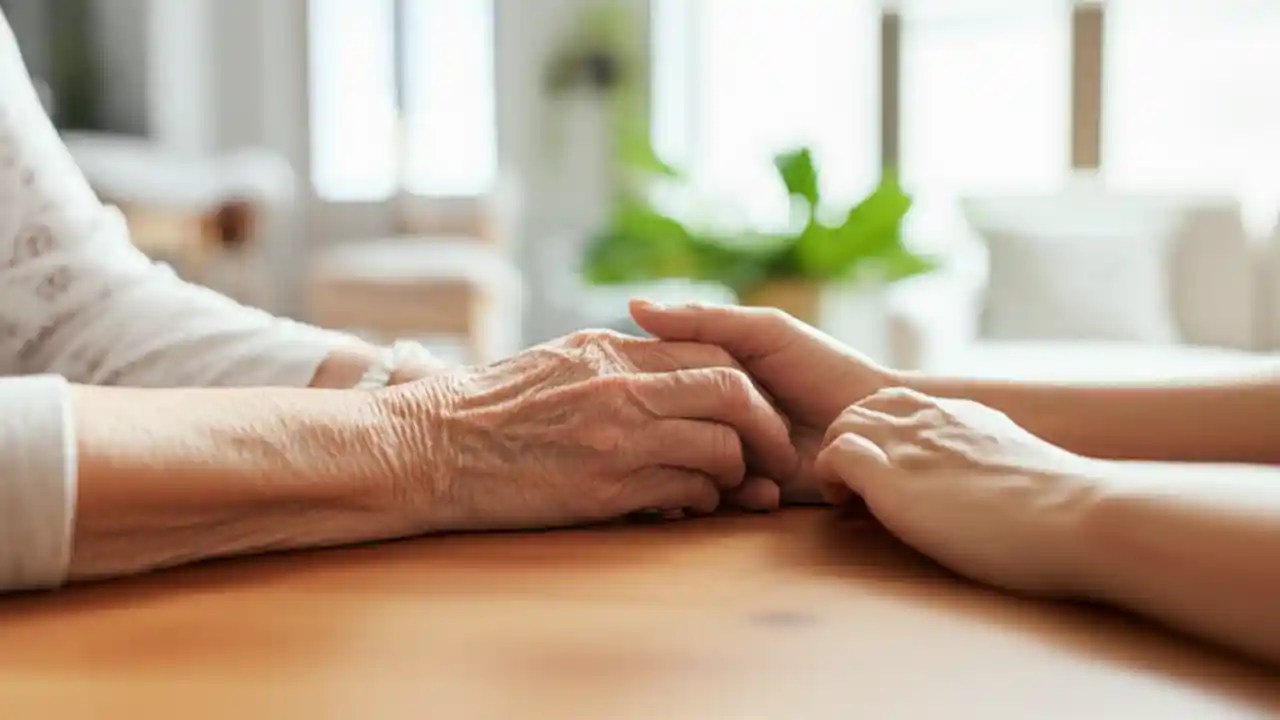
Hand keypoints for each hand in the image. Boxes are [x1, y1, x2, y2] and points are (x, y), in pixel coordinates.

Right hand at [379, 329, 798, 530]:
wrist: (432, 447)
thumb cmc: (490, 407)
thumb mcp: (560, 360)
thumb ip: (618, 360)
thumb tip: (668, 369)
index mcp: (611, 348)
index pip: (712, 350)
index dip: (748, 382)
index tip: (756, 408)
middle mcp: (621, 385)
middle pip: (731, 393)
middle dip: (764, 427)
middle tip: (772, 454)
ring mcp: (616, 436)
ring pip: (719, 448)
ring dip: (734, 471)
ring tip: (728, 485)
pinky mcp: (605, 487)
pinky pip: (685, 491)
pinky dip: (700, 499)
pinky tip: (688, 503)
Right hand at [630, 300, 896, 500]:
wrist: (875, 421)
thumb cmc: (825, 366)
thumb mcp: (764, 332)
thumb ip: (703, 321)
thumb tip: (634, 307)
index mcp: (711, 372)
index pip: (662, 380)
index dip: (648, 386)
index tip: (631, 395)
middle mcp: (715, 414)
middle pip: (672, 426)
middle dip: (673, 434)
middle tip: (670, 437)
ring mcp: (730, 453)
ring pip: (689, 465)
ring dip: (701, 469)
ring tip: (723, 465)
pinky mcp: (749, 489)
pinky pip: (719, 498)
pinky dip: (724, 496)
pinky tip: (741, 491)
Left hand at [816, 387, 1102, 595]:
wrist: (1078, 517)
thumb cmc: (1063, 515)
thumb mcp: (1020, 472)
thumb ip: (993, 467)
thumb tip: (997, 490)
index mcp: (965, 416)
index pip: (900, 402)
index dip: (881, 433)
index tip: (886, 470)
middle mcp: (933, 418)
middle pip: (862, 406)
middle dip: (850, 442)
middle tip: (857, 487)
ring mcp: (910, 443)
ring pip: (842, 421)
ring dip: (835, 458)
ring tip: (850, 497)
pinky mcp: (892, 476)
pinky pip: (834, 454)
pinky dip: (829, 477)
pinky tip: (849, 506)